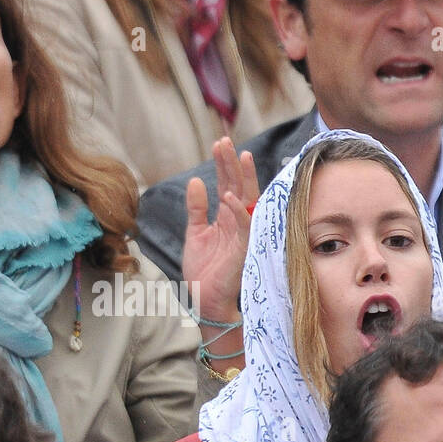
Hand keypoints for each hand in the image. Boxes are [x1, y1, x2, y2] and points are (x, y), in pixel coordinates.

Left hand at [182, 137, 257, 321]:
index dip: (224, 165)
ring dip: (241, 178)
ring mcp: (244, 235)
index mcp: (227, 219)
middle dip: (232, 163)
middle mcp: (239, 223)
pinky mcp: (244, 249)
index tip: (219, 144)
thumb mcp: (195, 233)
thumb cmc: (203, 272)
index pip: (228, 185)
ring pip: (247, 201)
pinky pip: (245, 226)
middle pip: (240, 187)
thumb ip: (197, 208)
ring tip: (235, 154)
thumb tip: (198, 181)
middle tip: (225, 140)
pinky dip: (238, 211)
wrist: (205, 300)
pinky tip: (228, 195)